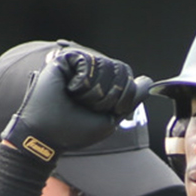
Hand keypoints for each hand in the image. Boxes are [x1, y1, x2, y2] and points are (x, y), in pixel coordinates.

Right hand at [2, 46, 152, 160]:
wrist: (47, 135)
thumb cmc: (74, 130)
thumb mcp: (111, 117)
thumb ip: (131, 99)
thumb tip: (148, 81)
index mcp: (103, 85)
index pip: (127, 79)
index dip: (122, 98)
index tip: (102, 112)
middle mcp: (92, 72)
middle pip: (121, 70)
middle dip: (109, 96)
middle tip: (88, 106)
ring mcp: (79, 65)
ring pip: (106, 66)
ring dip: (94, 91)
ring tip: (77, 99)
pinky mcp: (65, 60)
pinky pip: (89, 62)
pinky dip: (83, 81)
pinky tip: (70, 89)